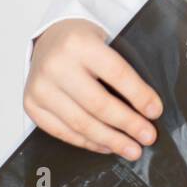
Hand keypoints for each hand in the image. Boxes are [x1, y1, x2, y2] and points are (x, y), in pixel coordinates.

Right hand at [23, 18, 162, 158]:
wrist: (49, 38)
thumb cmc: (82, 41)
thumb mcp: (104, 41)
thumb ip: (120, 70)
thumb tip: (147, 107)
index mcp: (80, 43)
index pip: (116, 73)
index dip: (139, 95)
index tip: (155, 111)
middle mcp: (56, 65)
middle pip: (99, 104)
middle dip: (127, 124)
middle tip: (147, 136)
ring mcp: (40, 87)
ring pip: (81, 123)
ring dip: (110, 140)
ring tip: (131, 148)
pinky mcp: (31, 105)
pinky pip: (63, 132)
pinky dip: (88, 142)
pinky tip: (106, 145)